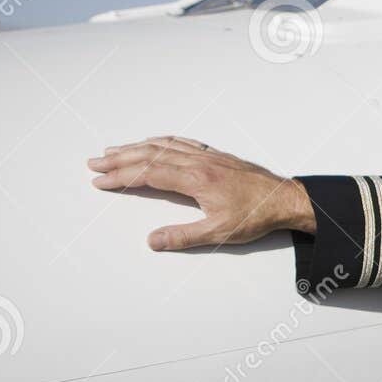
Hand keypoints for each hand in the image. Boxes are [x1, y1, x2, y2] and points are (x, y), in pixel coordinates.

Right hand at [88, 135, 314, 250]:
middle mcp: (200, 162)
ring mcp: (209, 156)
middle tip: (95, 162)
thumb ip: (184, 236)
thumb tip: (152, 241)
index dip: (122, 176)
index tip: (101, 180)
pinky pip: (183, 142)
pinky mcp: (217, 155)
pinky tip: (154, 142)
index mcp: (196, 179)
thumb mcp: (220, 233)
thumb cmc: (256, 215)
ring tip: (114, 150)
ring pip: (165, 145)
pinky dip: (162, 140)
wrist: (286, 199)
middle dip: (120, 158)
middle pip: (151, 154)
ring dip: (136, 147)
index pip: (149, 174)